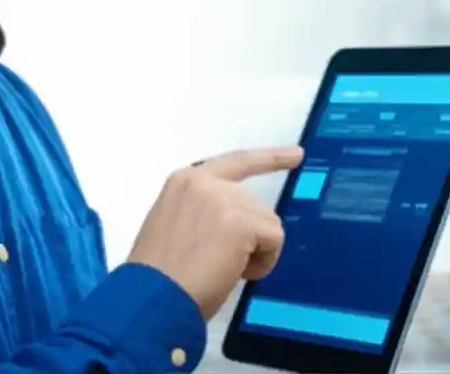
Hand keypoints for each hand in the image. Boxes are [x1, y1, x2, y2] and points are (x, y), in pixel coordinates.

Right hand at [126, 146, 303, 319]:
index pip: (235, 162)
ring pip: (267, 223)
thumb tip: (231, 229)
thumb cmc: (159, 275)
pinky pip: (274, 240)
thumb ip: (201, 214)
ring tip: (222, 270)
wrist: (153, 296)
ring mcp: (224, 199)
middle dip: (249, 236)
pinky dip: (263, 263)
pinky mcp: (242, 221)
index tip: (296, 154)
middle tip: (222, 265)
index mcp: (184, 182)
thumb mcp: (174, 226)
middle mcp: (204, 182)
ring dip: (254, 252)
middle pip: (253, 205)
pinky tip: (236, 273)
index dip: (268, 159)